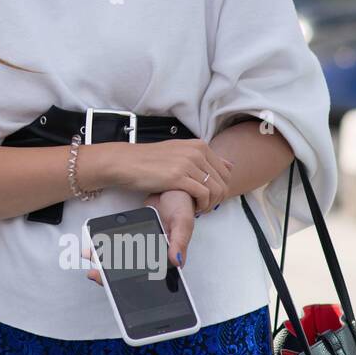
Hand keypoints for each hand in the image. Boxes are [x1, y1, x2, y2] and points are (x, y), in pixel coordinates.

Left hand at [82, 190, 195, 285]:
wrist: (173, 186)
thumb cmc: (182, 204)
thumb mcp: (183, 222)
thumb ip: (179, 241)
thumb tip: (177, 261)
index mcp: (166, 256)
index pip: (148, 275)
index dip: (128, 281)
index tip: (110, 281)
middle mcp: (153, 252)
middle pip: (131, 268)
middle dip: (111, 271)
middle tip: (94, 272)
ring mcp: (143, 244)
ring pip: (123, 257)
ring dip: (107, 258)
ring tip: (91, 256)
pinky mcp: (136, 234)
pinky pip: (121, 242)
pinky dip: (109, 244)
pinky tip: (96, 244)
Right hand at [102, 139, 233, 213]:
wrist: (126, 162)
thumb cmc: (149, 160)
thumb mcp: (180, 151)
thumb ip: (203, 157)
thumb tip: (230, 164)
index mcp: (198, 145)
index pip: (225, 170)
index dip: (221, 187)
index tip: (210, 196)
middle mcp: (196, 152)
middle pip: (223, 181)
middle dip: (218, 198)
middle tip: (205, 206)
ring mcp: (188, 164)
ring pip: (215, 190)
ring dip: (211, 204)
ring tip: (200, 209)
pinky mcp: (178, 177)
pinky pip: (203, 195)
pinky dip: (202, 205)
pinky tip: (194, 209)